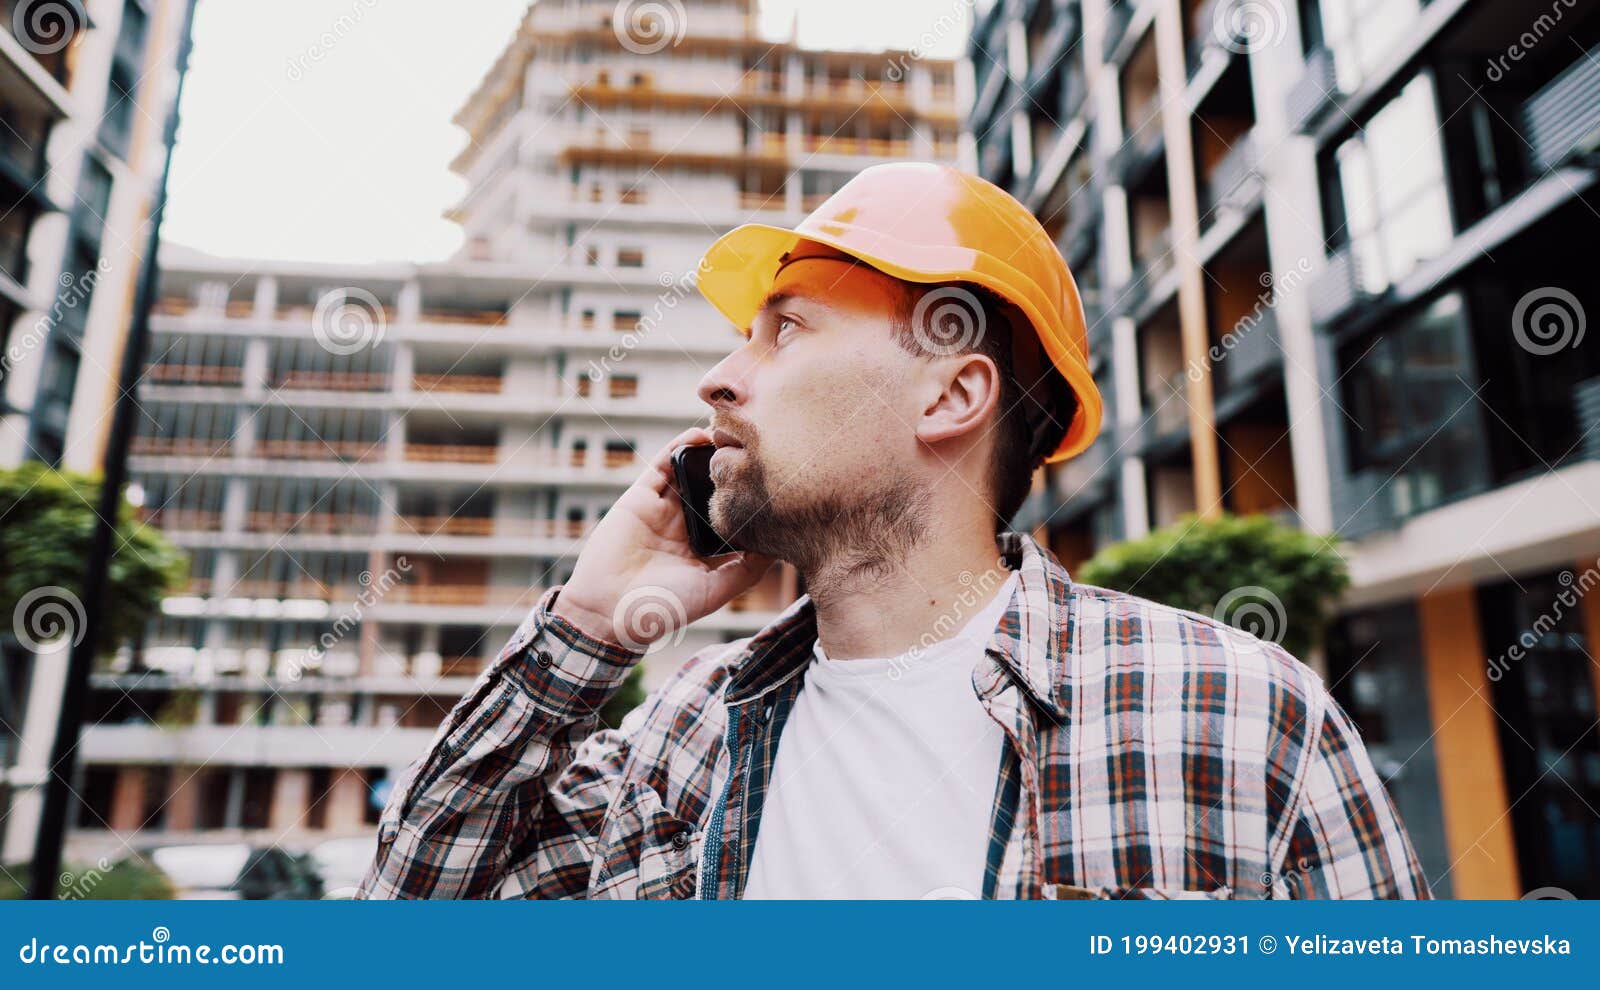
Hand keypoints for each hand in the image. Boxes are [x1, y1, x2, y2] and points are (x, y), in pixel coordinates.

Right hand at [554, 426, 776, 649]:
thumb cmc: (663, 607)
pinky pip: (662, 466)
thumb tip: (778, 547)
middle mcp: (685, 526)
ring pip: (689, 473)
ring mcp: (663, 510)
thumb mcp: (714, 591)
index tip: (776, 478)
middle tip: (757, 447)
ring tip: (732, 434)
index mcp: (703, 548)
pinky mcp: (641, 497)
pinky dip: (679, 447)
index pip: (731, 516)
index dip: (750, 498)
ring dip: (708, 453)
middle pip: (713, 489)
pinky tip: (699, 435)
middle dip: (732, 469)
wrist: (608, 610)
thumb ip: (746, 569)